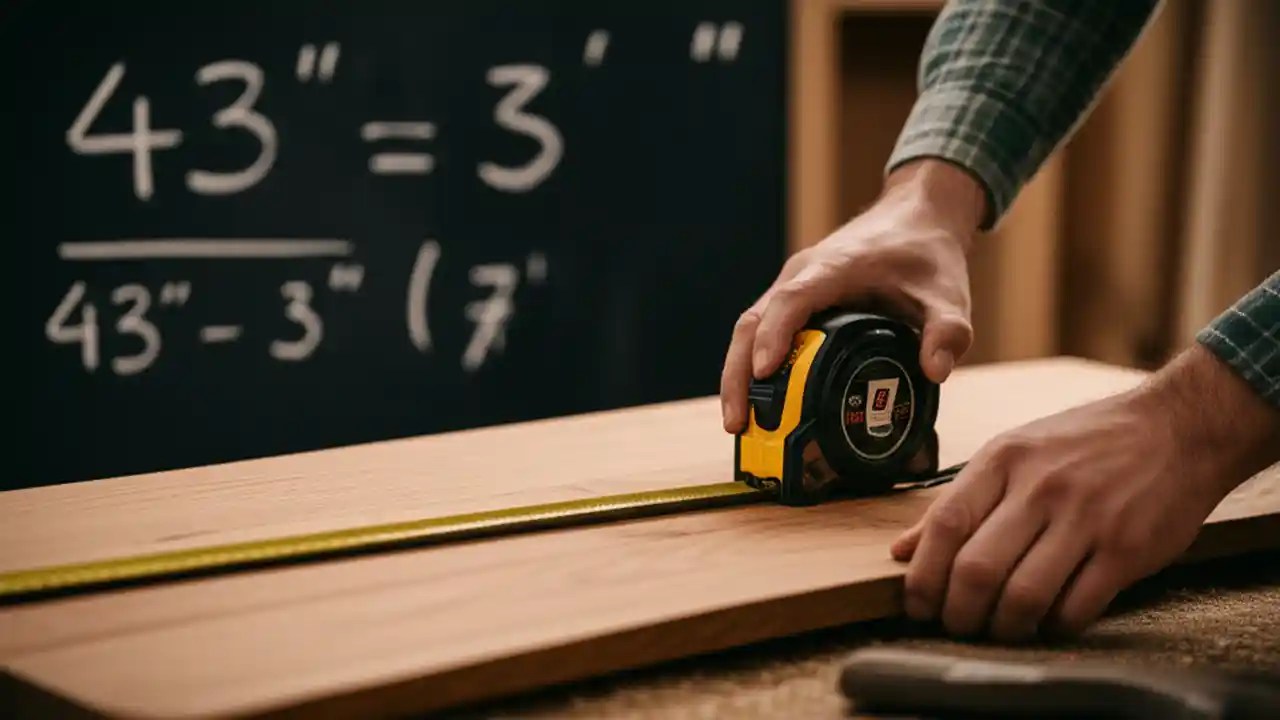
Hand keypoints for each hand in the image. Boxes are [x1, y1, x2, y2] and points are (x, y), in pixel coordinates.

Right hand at [720, 159, 986, 432]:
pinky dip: (752, 365)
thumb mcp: (949, 294)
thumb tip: (935, 372)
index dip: (774, 336)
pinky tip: (757, 402)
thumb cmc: (927, 252)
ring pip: (749, 329)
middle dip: (738, 373)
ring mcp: (792, 286)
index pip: (791, 301)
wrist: (918, 216)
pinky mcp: (794, 299)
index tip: (764, 374)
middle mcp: (802, 275)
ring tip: (739, 423)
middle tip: (737, 423)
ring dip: (738, 374)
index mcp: (834, 268)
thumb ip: (947, 332)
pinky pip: (762, 331)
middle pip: (752, 322)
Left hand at [891, 344, 1279, 642]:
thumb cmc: (1084, 444)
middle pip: (977, 570)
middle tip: (956, 627)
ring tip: (1000, 630)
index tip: (918, 605)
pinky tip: (1048, 621)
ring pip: (1023, 596)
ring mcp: (1086, 519)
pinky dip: (1054, 627)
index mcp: (1004, 459)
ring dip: (1003, 628)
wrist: (1176, 429)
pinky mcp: (1127, 550)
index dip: (923, 577)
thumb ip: (957, 502)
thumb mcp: (1013, 453)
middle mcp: (1041, 487)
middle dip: (957, 613)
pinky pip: (1076, 608)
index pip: (946, 525)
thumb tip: (901, 550)